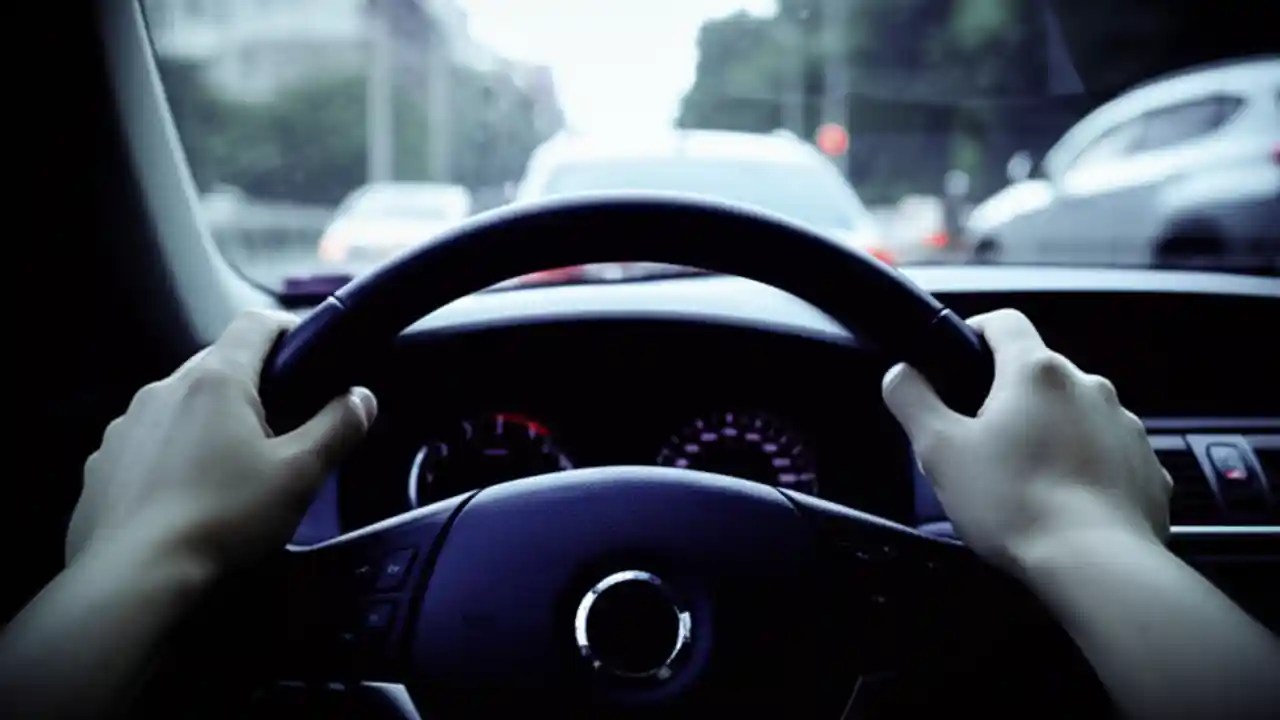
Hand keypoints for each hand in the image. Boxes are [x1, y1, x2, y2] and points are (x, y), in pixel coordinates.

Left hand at [66, 310, 376, 576]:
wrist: (136, 578)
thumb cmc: (226, 517)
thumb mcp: (299, 475)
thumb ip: (337, 428)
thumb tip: (362, 397)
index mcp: (215, 380)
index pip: (255, 324)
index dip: (289, 330)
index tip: (312, 355)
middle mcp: (163, 389)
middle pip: (217, 364)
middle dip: (252, 384)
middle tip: (283, 425)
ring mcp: (125, 426)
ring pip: (179, 404)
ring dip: (207, 420)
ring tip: (231, 466)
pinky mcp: (102, 465)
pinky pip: (147, 442)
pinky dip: (171, 454)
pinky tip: (185, 495)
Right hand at [881, 309, 1171, 570]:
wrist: (1097, 566)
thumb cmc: (1013, 502)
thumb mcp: (940, 452)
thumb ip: (912, 401)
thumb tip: (900, 374)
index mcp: (1036, 372)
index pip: (1004, 322)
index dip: (976, 332)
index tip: (959, 360)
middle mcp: (1089, 386)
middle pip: (1040, 374)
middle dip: (1011, 398)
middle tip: (982, 442)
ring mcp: (1127, 426)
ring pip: (1076, 414)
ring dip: (1052, 432)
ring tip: (1028, 479)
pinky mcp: (1149, 467)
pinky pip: (1109, 454)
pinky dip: (1087, 467)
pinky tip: (1067, 502)